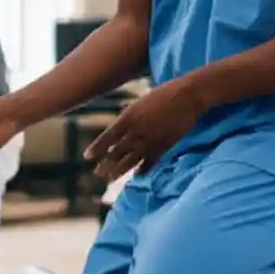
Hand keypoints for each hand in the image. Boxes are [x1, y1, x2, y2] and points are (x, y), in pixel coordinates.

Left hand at [84, 78, 202, 180]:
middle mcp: (137, 131)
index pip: (108, 136)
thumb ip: (129, 116)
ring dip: (120, 171)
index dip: (97, 148)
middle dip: (106, 164)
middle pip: (117, 152)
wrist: (187, 97)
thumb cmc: (164, 94)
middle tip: (97, 174)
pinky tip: (137, 176)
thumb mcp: (140, 102)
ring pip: (131, 160)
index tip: (87, 157)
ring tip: (111, 179)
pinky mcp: (164, 146)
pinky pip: (150, 162)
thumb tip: (120, 126)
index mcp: (129, 116)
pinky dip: (143, 170)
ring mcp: (150, 140)